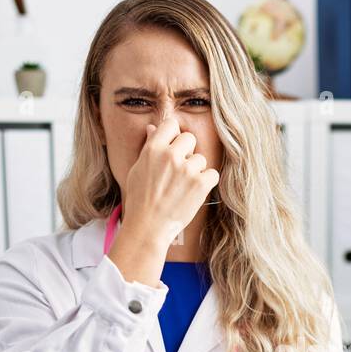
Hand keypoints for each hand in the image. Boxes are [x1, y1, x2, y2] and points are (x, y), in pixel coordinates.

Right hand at [117, 116, 218, 253]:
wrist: (148, 226)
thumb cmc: (140, 199)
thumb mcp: (138, 169)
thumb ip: (149, 147)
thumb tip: (154, 128)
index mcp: (153, 149)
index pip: (171, 124)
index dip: (174, 135)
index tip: (173, 148)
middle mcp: (170, 155)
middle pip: (190, 138)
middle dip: (187, 152)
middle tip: (179, 171)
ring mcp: (186, 169)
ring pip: (201, 159)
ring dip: (196, 171)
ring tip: (183, 187)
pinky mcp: (200, 184)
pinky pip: (213, 174)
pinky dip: (206, 183)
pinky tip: (194, 193)